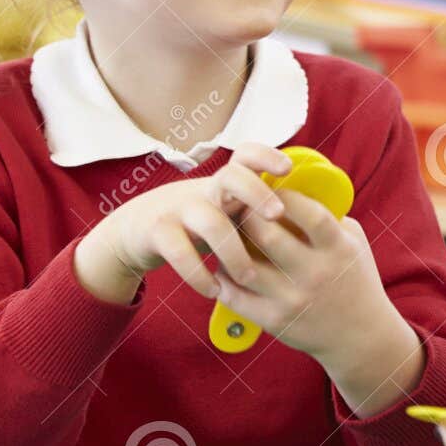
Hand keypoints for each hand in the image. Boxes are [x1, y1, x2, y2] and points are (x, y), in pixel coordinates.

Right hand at [76, 142, 293, 303]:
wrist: (138, 229)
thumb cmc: (198, 222)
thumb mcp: (226, 208)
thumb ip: (255, 211)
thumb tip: (307, 228)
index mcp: (227, 183)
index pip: (246, 155)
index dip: (266, 156)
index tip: (287, 170)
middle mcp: (206, 189)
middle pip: (232, 176)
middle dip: (257, 192)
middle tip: (276, 216)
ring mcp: (180, 208)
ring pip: (211, 222)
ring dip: (234, 253)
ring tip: (249, 277)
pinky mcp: (158, 231)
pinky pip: (180, 251)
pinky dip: (199, 275)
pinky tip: (214, 290)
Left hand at [206, 170, 423, 416]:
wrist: (359, 335)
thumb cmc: (354, 279)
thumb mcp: (353, 243)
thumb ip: (329, 217)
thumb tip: (294, 185)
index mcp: (337, 248)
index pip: (308, 213)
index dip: (284, 196)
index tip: (270, 189)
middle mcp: (315, 273)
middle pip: (267, 235)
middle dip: (246, 215)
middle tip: (236, 206)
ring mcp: (293, 299)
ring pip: (245, 265)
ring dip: (229, 246)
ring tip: (226, 235)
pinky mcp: (275, 321)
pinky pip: (235, 296)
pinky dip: (223, 278)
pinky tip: (223, 266)